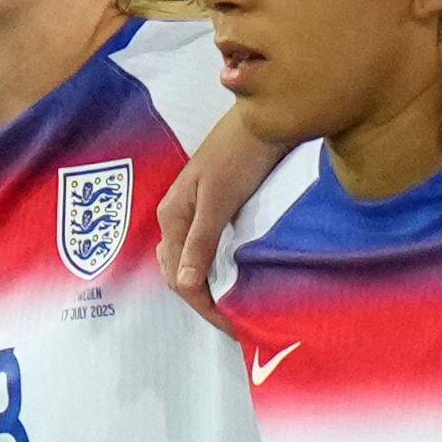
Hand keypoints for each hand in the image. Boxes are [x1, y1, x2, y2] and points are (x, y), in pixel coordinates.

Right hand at [156, 105, 290, 306]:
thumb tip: (185, 286)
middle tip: (239, 324)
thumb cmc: (243, 152)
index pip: (179, 276)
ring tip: (238, 308)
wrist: (268, 116)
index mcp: (173, 215)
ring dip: (211, 287)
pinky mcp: (218, 208)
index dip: (204, 305)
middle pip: (181, 272)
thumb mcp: (220, 198)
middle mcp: (179, 216)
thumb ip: (201, 241)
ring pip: (194, 262)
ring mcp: (197, 212)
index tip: (234, 326)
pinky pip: (210, 249)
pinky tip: (239, 278)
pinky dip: (221, 269)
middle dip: (205, 301)